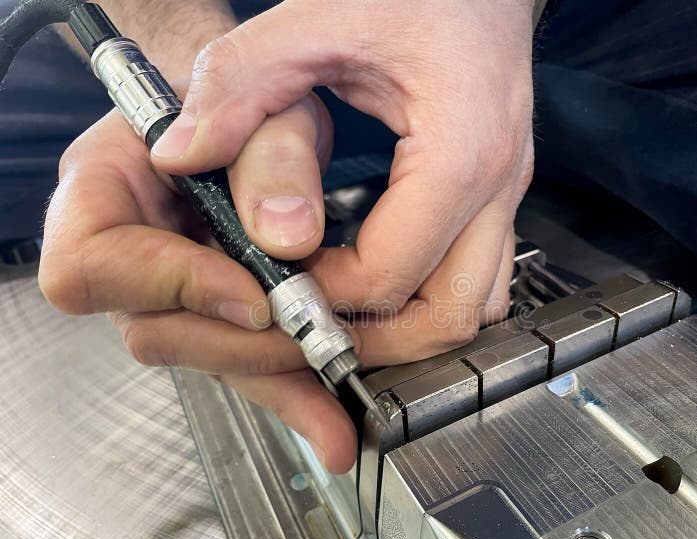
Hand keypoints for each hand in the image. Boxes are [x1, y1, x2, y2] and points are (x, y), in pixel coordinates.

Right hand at [40, 100, 358, 472]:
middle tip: (314, 341)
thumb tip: (286, 242)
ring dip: (276, 382)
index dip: (171, 286)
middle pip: (155, 331)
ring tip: (336, 418)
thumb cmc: (249, 97)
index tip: (253, 291)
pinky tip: (330, 422)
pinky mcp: (217, 314)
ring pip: (208, 359)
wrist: (260, 112)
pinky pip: (247, 360)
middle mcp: (128, 250)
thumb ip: (271, 161)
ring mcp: (170, 291)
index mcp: (103, 188)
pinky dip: (293, 390)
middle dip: (240, 345)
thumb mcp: (269, 105)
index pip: (94, 264)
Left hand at [151, 0, 535, 361]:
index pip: (390, 276)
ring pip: (473, 308)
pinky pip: (476, 276)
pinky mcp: (496, 193)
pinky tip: (377, 273)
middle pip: (448, 316)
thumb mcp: (318, 19)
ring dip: (407, 324)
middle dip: (373, 338)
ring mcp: (504, 194)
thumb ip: (241, 87)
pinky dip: (426, 293)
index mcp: (460, 151)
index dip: (324, 296)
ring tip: (342, 306)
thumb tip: (181, 155)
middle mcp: (497, 185)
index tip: (278, 284)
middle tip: (310, 323)